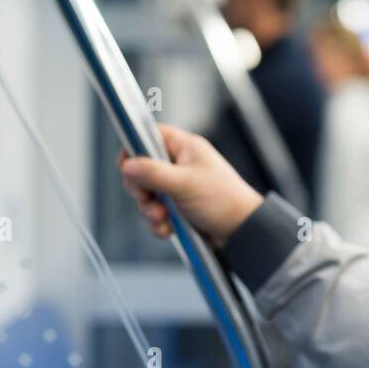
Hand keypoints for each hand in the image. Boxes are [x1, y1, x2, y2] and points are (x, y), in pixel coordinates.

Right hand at [118, 123, 263, 246]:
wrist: (242, 231)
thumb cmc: (222, 201)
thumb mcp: (185, 184)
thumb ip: (153, 173)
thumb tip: (127, 165)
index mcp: (185, 148)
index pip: (150, 136)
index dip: (134, 148)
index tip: (127, 167)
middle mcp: (179, 165)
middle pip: (142, 169)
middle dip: (141, 190)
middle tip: (149, 200)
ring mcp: (178, 187)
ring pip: (147, 195)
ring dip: (149, 210)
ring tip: (163, 219)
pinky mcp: (178, 208)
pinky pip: (155, 213)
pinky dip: (158, 223)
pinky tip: (169, 230)